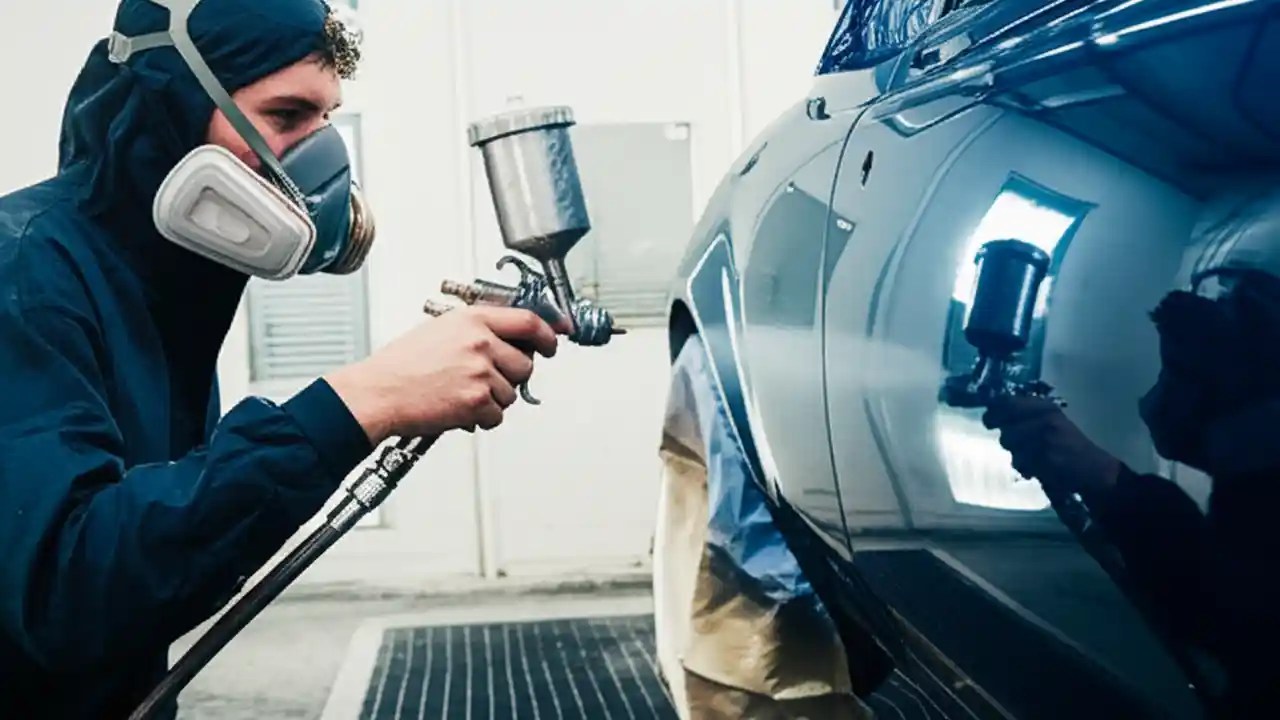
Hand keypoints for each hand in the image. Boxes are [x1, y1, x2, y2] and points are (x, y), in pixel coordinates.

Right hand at [324, 306, 558, 444]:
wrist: (377, 393)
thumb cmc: (401, 365)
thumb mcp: (440, 330)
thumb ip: (477, 331)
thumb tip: (508, 339)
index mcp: (473, 320)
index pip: (528, 320)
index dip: (547, 333)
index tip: (553, 341)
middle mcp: (480, 343)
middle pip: (525, 363)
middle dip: (511, 376)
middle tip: (486, 380)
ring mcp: (481, 372)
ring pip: (512, 393)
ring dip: (493, 399)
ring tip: (461, 393)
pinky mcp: (477, 401)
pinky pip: (497, 415)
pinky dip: (482, 418)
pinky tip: (459, 409)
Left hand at [982, 396, 1122, 500]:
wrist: (1093, 468)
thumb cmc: (1068, 443)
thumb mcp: (1050, 420)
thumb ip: (1024, 415)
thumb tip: (991, 414)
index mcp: (1045, 407)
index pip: (1008, 403)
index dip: (994, 411)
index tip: (989, 420)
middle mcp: (1044, 419)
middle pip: (1006, 429)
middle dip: (1009, 440)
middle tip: (1018, 445)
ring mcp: (1044, 439)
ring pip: (1012, 447)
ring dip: (1017, 455)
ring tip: (1032, 458)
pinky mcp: (1045, 459)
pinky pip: (1021, 463)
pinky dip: (1026, 468)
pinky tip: (1037, 469)